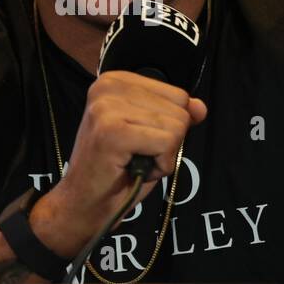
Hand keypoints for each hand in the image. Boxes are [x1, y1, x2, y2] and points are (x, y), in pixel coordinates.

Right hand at [44, 70, 205, 238]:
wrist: (84, 203)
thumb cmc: (117, 170)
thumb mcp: (150, 134)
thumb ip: (174, 115)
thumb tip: (200, 107)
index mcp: (115, 81)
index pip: (177, 94)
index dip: (168, 125)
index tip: (139, 140)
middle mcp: (107, 86)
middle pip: (180, 109)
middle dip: (167, 141)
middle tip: (136, 155)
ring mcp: (107, 108)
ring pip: (176, 127)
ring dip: (162, 155)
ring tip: (133, 162)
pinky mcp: (112, 131)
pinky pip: (166, 144)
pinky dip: (160, 166)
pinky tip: (135, 169)